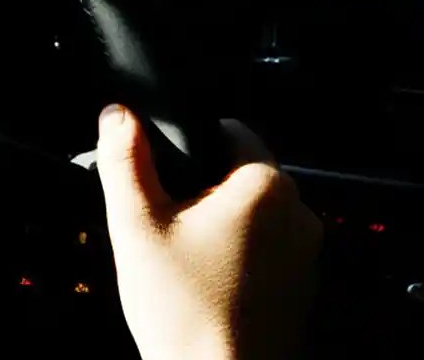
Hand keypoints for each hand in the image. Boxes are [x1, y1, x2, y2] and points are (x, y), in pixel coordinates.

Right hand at [97, 105, 320, 359]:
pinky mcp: (301, 290)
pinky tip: (206, 287)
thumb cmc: (184, 310)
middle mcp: (299, 214)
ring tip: (183, 262)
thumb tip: (117, 114)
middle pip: (240, 176)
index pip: (231, 130)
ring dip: (221, 228)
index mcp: (266, 185)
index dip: (189, 146)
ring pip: (253, 217)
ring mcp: (306, 256)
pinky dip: (238, 260)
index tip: (164, 179)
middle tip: (166, 228)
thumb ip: (125, 161)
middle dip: (202, 192)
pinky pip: (266, 254)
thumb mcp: (137, 225)